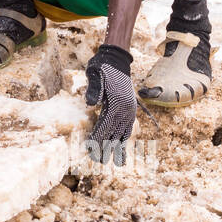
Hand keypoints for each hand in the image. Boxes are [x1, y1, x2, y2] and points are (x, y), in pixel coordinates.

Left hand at [85, 45, 135, 165]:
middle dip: (107, 148)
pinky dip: (126, 138)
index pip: (106, 124)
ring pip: (124, 132)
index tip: (91, 150)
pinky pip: (129, 127)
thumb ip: (94, 89)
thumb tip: (90, 104)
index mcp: (116, 100)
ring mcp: (130, 108)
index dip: (98, 138)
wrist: (117, 59)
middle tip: (99, 161)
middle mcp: (126, 107)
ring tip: (116, 162)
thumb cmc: (102, 67)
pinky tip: (122, 148)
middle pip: (115, 132)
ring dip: (119, 147)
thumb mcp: (94, 74)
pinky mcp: (131, 108)